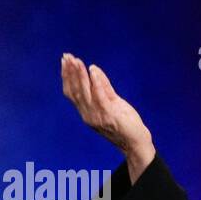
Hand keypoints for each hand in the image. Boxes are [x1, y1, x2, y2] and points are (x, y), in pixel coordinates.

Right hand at [61, 52, 155, 180]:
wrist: (136, 143)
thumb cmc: (125, 123)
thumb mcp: (113, 102)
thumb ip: (103, 87)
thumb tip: (94, 69)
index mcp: (86, 112)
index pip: (71, 93)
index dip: (66, 77)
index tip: (65, 61)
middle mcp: (88, 115)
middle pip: (75, 91)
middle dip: (70, 73)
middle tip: (67, 57)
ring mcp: (97, 116)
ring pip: (84, 93)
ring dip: (80, 75)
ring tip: (77, 61)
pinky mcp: (109, 116)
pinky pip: (100, 97)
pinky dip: (96, 83)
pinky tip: (93, 71)